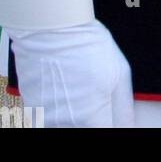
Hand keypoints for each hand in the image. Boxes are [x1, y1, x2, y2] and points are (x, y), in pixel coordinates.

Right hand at [9, 20, 133, 127]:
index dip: (109, 124)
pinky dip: (57, 106)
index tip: (111, 119)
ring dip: (73, 113)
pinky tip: (62, 83)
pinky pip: (47, 115)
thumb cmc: (85, 43)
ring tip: (77, 86)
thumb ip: (123, 106)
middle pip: (83, 130)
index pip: (105, 134)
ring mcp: (44, 116)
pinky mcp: (31, 106)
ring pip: (64, 124)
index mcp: (90, 118)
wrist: (51, 27)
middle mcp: (65, 123)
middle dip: (91, 119)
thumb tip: (128, 125)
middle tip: (93, 96)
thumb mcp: (120, 72)